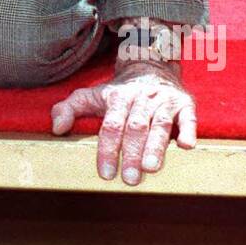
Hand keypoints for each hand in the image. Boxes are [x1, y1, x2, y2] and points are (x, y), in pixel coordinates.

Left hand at [51, 59, 196, 185]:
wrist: (151, 66)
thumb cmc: (119, 92)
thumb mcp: (92, 96)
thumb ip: (69, 108)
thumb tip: (56, 129)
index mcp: (118, 98)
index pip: (111, 125)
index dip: (107, 148)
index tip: (105, 173)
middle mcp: (141, 98)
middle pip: (136, 127)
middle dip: (131, 152)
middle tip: (129, 178)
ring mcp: (164, 101)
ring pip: (160, 124)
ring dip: (156, 146)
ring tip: (151, 168)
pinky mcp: (185, 104)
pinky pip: (189, 117)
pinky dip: (189, 130)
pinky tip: (187, 146)